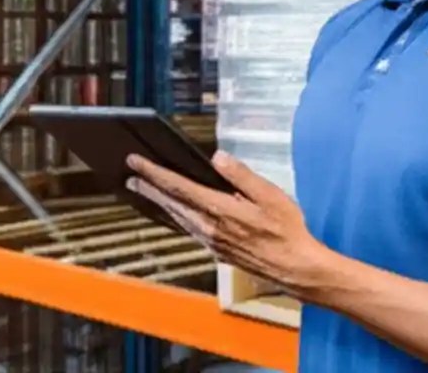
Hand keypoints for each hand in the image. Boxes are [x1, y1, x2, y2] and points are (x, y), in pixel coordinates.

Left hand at [126, 150, 335, 299]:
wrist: (296, 269)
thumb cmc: (287, 231)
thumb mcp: (270, 195)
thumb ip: (241, 175)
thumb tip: (217, 157)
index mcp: (220, 211)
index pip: (178, 187)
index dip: (154, 173)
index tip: (135, 162)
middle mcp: (210, 228)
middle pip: (171, 204)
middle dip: (149, 188)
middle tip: (130, 176)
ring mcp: (211, 242)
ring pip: (178, 218)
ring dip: (160, 203)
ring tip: (145, 191)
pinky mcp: (217, 251)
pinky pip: (189, 229)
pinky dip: (177, 217)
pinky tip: (175, 212)